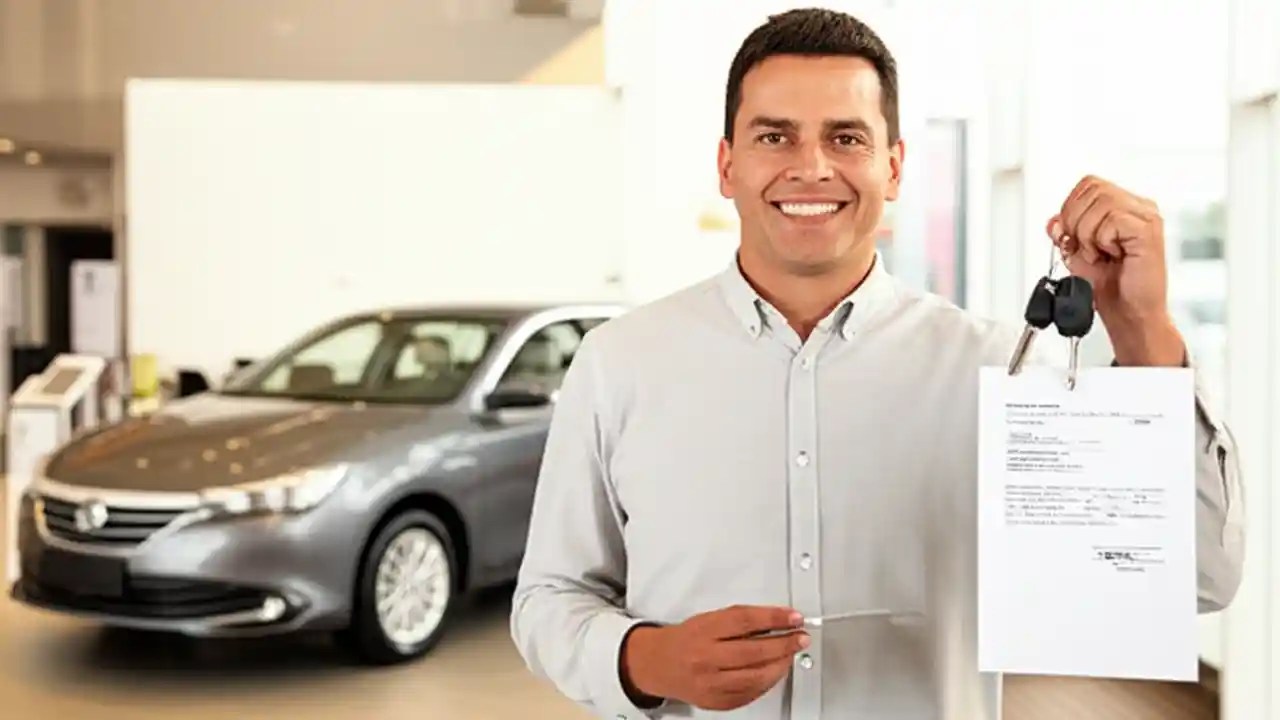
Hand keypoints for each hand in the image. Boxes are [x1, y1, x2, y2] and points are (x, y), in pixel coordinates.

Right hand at [620, 605, 808, 710]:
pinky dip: (767, 681)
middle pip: (754, 651)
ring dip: (780, 665)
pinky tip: (774, 671)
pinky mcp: (717, 701)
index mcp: (703, 631)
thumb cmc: (685, 640)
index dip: (774, 618)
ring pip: (757, 676)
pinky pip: (751, 693)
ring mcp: (712, 683)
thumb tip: (776, 620)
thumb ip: (740, 620)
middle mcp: (706, 658)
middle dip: (784, 644)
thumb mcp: (708, 619)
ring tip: (790, 654)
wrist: (659, 665)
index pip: (745, 621)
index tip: (793, 617)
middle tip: (800, 637)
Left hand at [1046, 175, 1184, 365]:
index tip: (1071, 235)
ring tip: (1100, 253)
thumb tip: (1054, 220)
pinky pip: (1112, 220)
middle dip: (1075, 220)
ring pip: (1101, 202)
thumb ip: (1064, 232)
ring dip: (1088, 233)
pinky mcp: (1149, 231)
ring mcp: (1147, 217)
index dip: (1071, 207)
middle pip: (1093, 188)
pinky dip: (1101, 240)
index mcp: (1124, 207)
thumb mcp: (1077, 253)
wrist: (1128, 313)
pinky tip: (1113, 255)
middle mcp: (1138, 207)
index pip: (1089, 183)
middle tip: (1084, 246)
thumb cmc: (1110, 286)